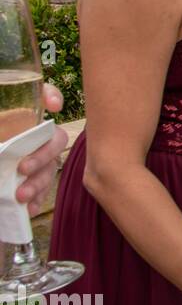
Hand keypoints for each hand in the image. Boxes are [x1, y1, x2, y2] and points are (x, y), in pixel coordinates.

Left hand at [15, 84, 69, 215]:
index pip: (46, 95)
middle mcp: (35, 136)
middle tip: (23, 168)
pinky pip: (42, 190)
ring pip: (49, 169)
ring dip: (38, 183)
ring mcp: (36, 159)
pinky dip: (37, 200)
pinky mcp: (31, 181)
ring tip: (21, 196)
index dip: (52, 96)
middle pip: (53, 141)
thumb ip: (0, 120)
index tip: (52, 107)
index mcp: (23, 116)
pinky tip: (29, 208)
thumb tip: (27, 123)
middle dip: (42, 156)